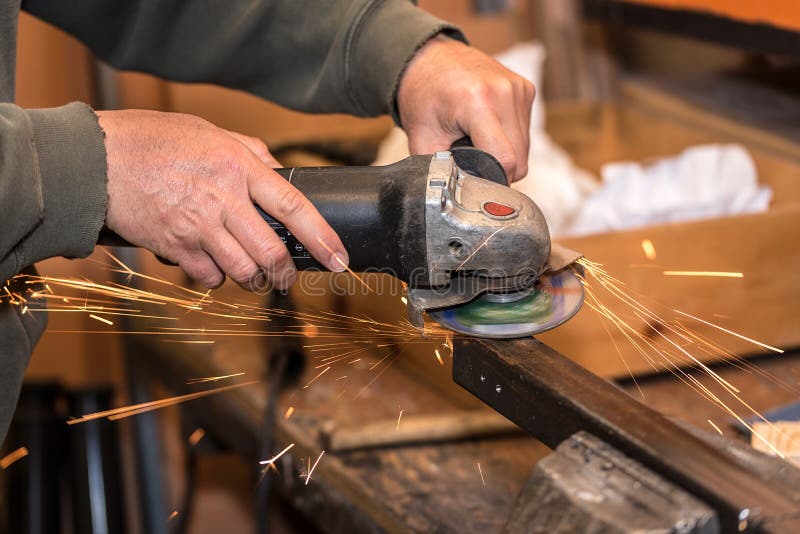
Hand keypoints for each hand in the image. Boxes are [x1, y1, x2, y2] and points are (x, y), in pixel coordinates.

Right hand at [97, 110, 347, 289]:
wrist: (96, 160)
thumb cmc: (152, 140)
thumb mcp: (209, 132)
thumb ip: (250, 151)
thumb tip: (279, 171)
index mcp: (238, 167)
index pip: (293, 206)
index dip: (321, 237)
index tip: (339, 258)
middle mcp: (223, 199)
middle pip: (270, 252)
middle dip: (285, 274)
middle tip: (287, 278)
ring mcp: (198, 226)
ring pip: (242, 271)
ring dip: (254, 280)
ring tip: (254, 276)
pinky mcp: (174, 246)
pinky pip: (208, 276)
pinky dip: (216, 278)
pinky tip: (212, 265)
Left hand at [397, 35, 534, 181]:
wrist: (429, 59)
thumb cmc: (423, 97)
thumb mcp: (422, 140)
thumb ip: (441, 171)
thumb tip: (456, 196)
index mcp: (477, 103)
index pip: (505, 160)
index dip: (493, 181)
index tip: (478, 185)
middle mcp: (504, 93)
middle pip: (520, 159)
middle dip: (498, 170)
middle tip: (472, 162)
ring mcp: (519, 89)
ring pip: (526, 149)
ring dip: (505, 154)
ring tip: (478, 141)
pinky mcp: (526, 89)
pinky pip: (526, 131)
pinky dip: (509, 138)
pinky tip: (488, 128)